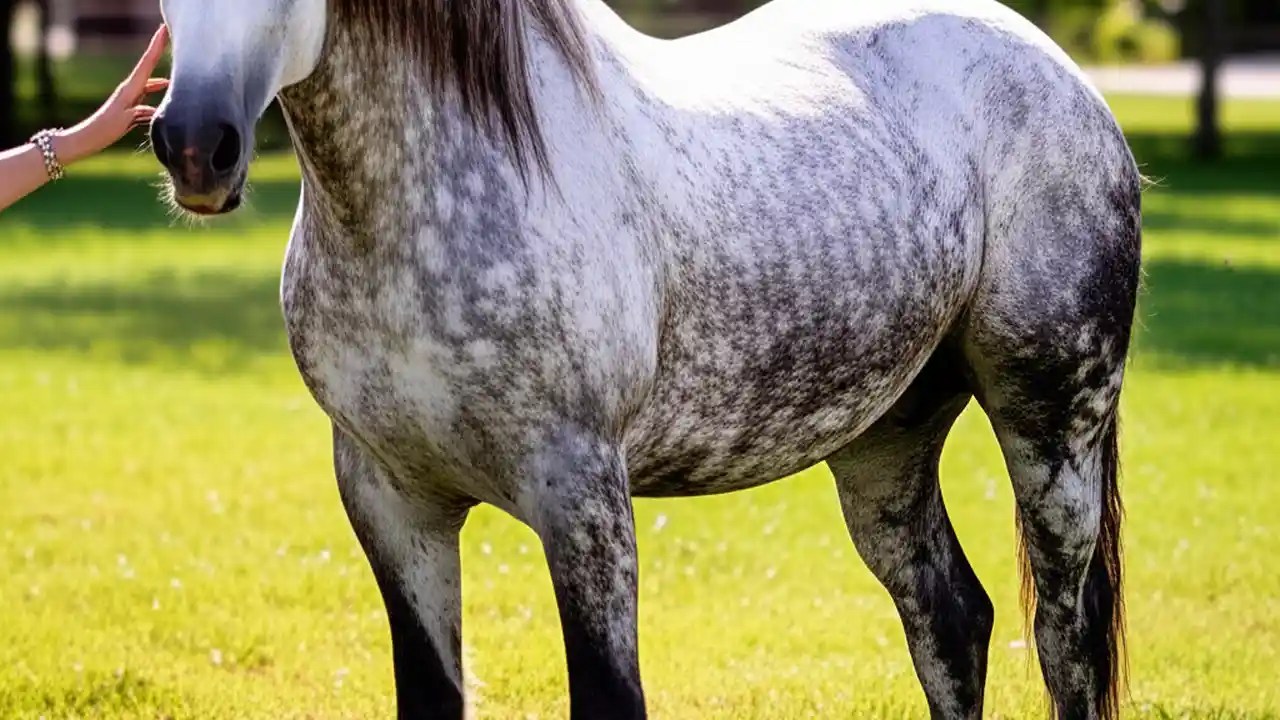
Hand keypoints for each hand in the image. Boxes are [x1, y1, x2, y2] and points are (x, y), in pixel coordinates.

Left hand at [55, 26, 168, 164]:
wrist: (87, 138)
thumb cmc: (104, 129)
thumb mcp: (125, 120)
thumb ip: (143, 111)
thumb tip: (160, 108)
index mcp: (130, 89)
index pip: (147, 63)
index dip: (156, 46)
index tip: (164, 29)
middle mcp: (130, 90)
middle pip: (149, 68)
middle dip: (158, 53)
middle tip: (170, 38)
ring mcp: (130, 98)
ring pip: (150, 84)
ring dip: (162, 80)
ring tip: (177, 77)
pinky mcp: (130, 108)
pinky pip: (149, 98)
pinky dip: (158, 95)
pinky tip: (167, 100)